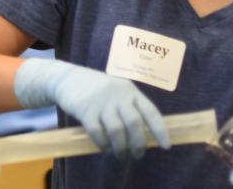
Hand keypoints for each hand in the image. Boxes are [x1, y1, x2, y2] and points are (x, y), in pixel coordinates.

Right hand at [14, 59, 168, 158]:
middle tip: (138, 155)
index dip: (160, 130)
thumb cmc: (96, 88)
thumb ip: (129, 107)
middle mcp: (118, 96)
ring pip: (117, 131)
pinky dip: (103, 144)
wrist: (67, 77)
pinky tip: (104, 148)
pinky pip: (97, 132)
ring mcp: (101, 102)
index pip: (150, 111)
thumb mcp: (117, 90)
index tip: (165, 146)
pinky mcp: (85, 110)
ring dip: (121, 148)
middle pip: (134, 123)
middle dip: (138, 144)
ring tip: (120, 155)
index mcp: (130, 91)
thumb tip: (143, 135)